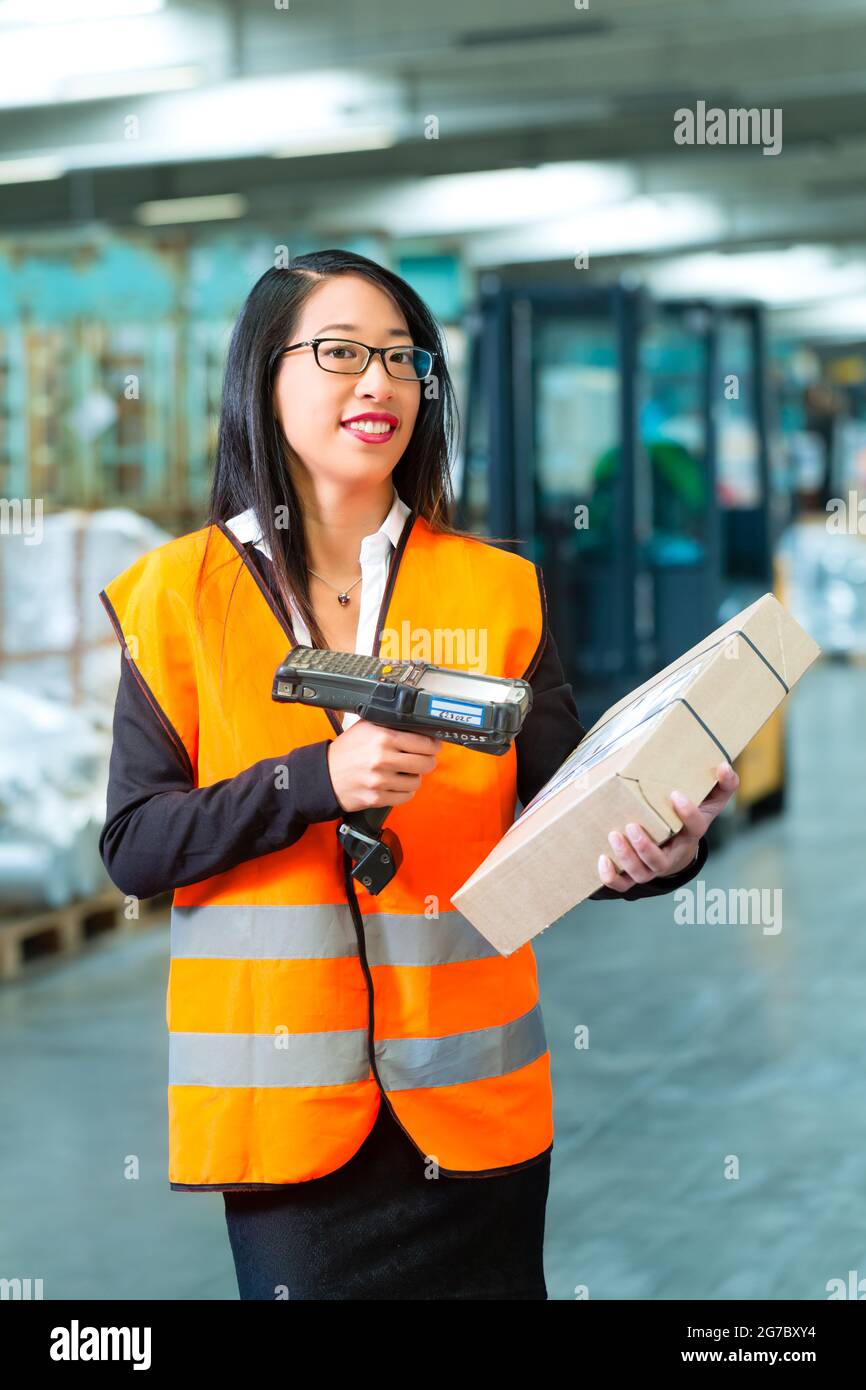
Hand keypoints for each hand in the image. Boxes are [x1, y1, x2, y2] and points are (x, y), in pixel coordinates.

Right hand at [326, 719, 442, 813]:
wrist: (323, 776)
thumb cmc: (346, 751)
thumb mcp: (365, 727)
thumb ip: (390, 723)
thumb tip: (417, 724)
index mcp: (382, 737)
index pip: (423, 742)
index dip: (433, 745)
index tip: (434, 746)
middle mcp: (382, 758)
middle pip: (425, 763)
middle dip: (428, 761)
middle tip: (424, 760)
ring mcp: (380, 780)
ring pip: (417, 781)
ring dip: (414, 777)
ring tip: (405, 772)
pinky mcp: (377, 797)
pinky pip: (405, 797)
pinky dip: (405, 791)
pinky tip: (397, 784)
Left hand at [596, 761, 739, 892]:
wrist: (680, 849)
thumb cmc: (691, 819)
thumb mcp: (710, 802)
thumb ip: (723, 785)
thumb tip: (724, 765)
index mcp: (690, 835)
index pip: (695, 828)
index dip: (688, 814)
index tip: (676, 794)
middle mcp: (671, 855)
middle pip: (660, 861)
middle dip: (645, 847)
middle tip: (632, 825)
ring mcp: (653, 868)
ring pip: (640, 873)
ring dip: (626, 858)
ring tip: (614, 835)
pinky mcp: (635, 874)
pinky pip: (623, 884)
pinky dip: (611, 878)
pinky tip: (601, 860)